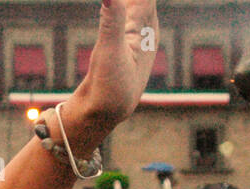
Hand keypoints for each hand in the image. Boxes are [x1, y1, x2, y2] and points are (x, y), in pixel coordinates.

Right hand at [61, 0, 158, 144]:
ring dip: (122, 0)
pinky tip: (111, 3)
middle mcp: (144, 25)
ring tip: (112, 1)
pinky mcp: (120, 35)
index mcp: (147, 26)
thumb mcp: (110, 52)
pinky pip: (120, 6)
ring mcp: (132, 29)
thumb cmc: (111, 89)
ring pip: (130, 0)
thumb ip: (111, 18)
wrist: (102, 115)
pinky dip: (116, 2)